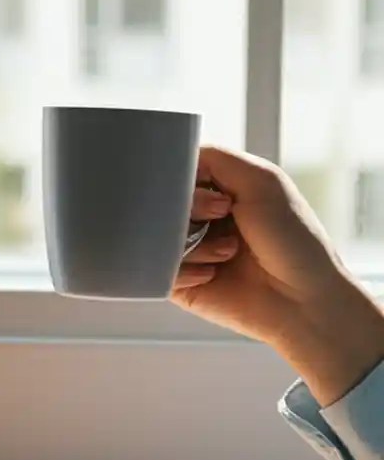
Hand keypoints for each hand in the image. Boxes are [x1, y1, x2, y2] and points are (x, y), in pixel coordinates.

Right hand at [176, 146, 383, 404]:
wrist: (302, 300)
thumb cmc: (293, 240)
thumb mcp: (262, 181)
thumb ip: (216, 159)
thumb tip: (172, 160)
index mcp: (218, 191)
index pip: (176, 172)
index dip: (185, 179)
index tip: (217, 194)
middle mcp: (199, 219)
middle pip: (160, 203)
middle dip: (189, 210)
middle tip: (223, 216)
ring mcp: (187, 250)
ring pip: (156, 236)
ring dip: (194, 244)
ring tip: (227, 255)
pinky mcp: (177, 282)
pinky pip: (156, 269)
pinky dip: (183, 270)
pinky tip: (211, 276)